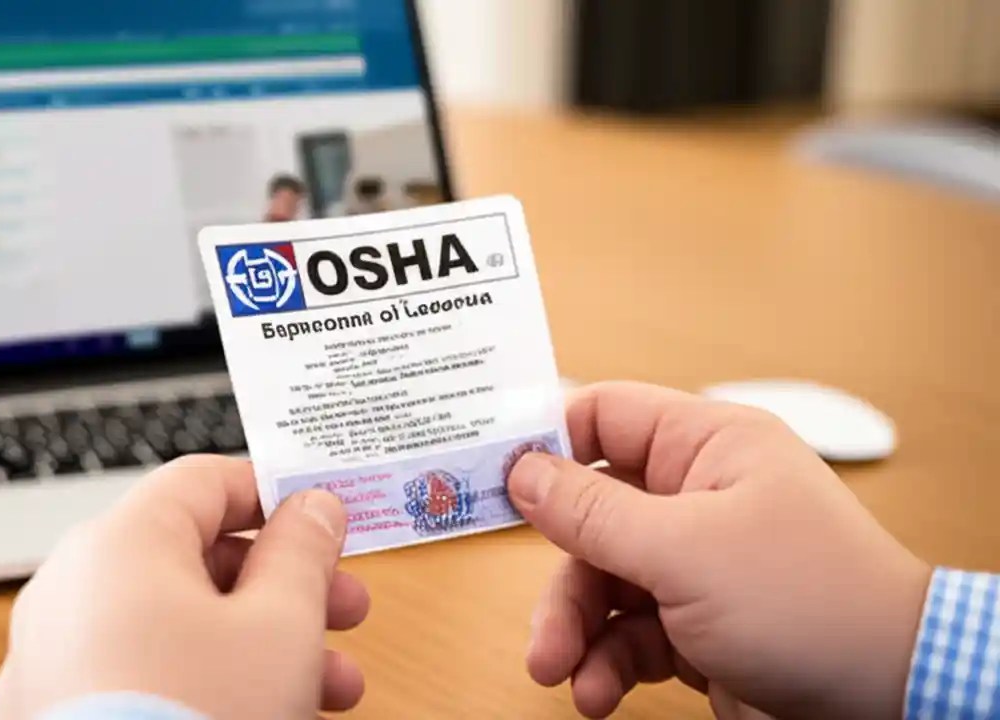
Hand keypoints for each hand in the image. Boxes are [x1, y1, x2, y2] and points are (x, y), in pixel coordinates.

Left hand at [0, 456, 369, 719]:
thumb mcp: (281, 624)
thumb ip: (302, 550)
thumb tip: (313, 508)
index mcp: (118, 542)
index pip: (205, 481)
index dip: (276, 495)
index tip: (325, 519)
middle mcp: (71, 588)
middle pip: (196, 559)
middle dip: (285, 587)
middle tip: (344, 611)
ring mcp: (55, 655)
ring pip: (177, 625)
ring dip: (261, 644)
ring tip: (331, 688)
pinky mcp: (54, 711)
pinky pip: (143, 672)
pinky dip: (202, 679)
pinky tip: (267, 714)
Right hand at [509, 382, 930, 719]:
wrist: (892, 701)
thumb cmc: (812, 603)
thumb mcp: (684, 551)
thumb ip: (592, 511)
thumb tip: (523, 470)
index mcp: (708, 446)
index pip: (606, 416)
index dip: (546, 442)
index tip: (491, 477)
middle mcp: (700, 496)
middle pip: (591, 514)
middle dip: (560, 572)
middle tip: (531, 610)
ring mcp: (698, 562)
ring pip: (602, 580)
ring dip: (574, 629)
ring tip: (560, 672)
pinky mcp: (697, 622)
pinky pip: (627, 630)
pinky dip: (605, 661)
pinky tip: (597, 693)